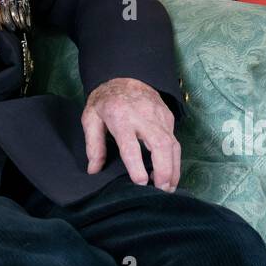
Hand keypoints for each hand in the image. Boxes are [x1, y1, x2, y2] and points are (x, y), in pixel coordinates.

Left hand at [82, 77, 179, 191]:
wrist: (124, 75)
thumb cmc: (105, 100)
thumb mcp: (91, 118)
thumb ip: (93, 144)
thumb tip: (94, 170)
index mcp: (120, 117)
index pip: (130, 144)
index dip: (137, 165)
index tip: (141, 182)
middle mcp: (143, 116)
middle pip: (159, 144)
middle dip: (164, 169)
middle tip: (162, 190)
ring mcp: (158, 115)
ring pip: (172, 143)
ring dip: (173, 168)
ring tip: (169, 187)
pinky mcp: (167, 117)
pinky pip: (175, 140)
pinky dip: (175, 159)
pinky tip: (170, 172)